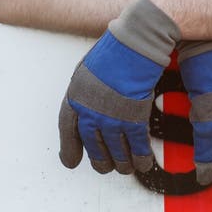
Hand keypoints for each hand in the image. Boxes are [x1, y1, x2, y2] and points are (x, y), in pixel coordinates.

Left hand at [59, 0, 179, 174]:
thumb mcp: (88, 69)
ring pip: (115, 153)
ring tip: (126, 167)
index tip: (71, 162)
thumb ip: (86, 92)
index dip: (69, 150)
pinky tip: (143, 163)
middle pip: (93, 148)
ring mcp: (111, 118)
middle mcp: (90, 112)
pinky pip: (136, 148)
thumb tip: (88, 107)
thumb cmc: (115, 50)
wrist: (134, 43)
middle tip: (106, 166)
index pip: (68, 131)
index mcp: (75, 97)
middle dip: (101, 161)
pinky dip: (141, 159)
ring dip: (122, 164)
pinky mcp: (133, 119)